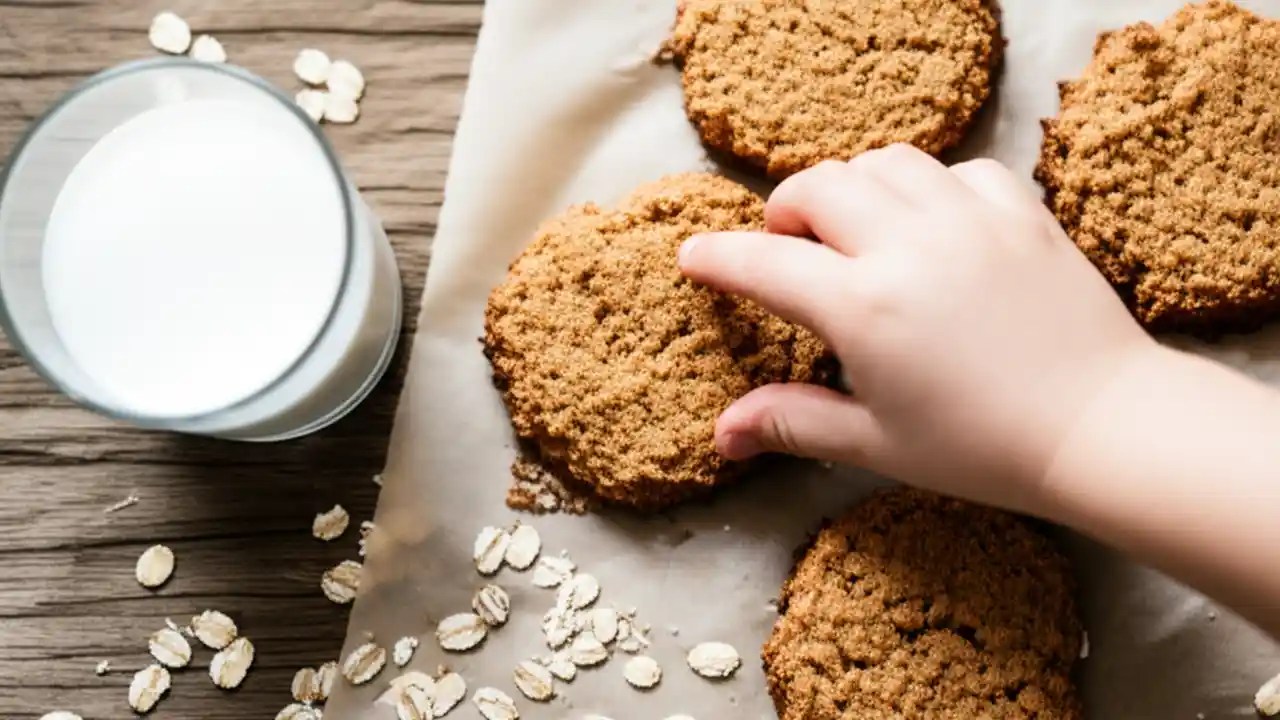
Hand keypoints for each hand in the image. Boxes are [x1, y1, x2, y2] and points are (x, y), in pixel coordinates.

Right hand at [679, 145, 1156, 513]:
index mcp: (862, 306)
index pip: (764, 262)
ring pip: (886, 161)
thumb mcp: (877, 444)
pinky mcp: (1021, 214)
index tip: (694, 255)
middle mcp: (908, 246)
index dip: (718, 257)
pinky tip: (934, 225)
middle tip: (787, 246)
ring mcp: (969, 220)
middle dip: (786, 211)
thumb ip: (795, 423)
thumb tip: (722, 434)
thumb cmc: (985, 447)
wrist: (1104, 427)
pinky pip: (960, 170)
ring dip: (855, 186)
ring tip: (856, 227)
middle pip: (819, 187)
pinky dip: (931, 187)